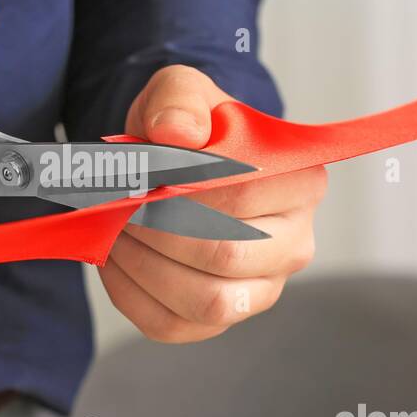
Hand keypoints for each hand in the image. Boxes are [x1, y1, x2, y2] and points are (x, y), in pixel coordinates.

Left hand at [98, 65, 325, 342]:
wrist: (174, 163)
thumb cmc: (189, 131)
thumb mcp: (180, 92)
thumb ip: (180, 100)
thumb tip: (177, 131)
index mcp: (300, 181)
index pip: (241, 197)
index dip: (181, 191)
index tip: (143, 177)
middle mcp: (294, 242)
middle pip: (226, 255)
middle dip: (159, 232)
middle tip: (121, 207)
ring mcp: (261, 288)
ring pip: (206, 302)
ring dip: (145, 267)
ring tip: (117, 230)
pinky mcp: (220, 318)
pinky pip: (173, 325)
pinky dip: (132, 295)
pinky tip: (115, 259)